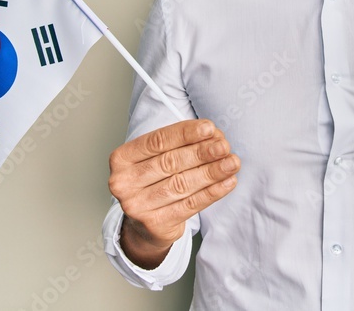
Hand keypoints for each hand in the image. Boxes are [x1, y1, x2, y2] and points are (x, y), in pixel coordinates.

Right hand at [108, 119, 239, 268]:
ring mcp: (136, 206)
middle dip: (202, 153)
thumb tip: (213, 135)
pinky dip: (212, 192)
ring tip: (232, 163)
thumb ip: (180, 144)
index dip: (185, 133)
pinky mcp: (154, 224)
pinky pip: (189, 205)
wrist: (145, 224)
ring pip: (182, 184)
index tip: (209, 128)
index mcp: (122, 158)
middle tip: (224, 146)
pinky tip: (227, 182)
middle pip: (170, 162)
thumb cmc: (154, 181)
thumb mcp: (157, 158)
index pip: (157, 141)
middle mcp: (123, 183)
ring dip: (211, 172)